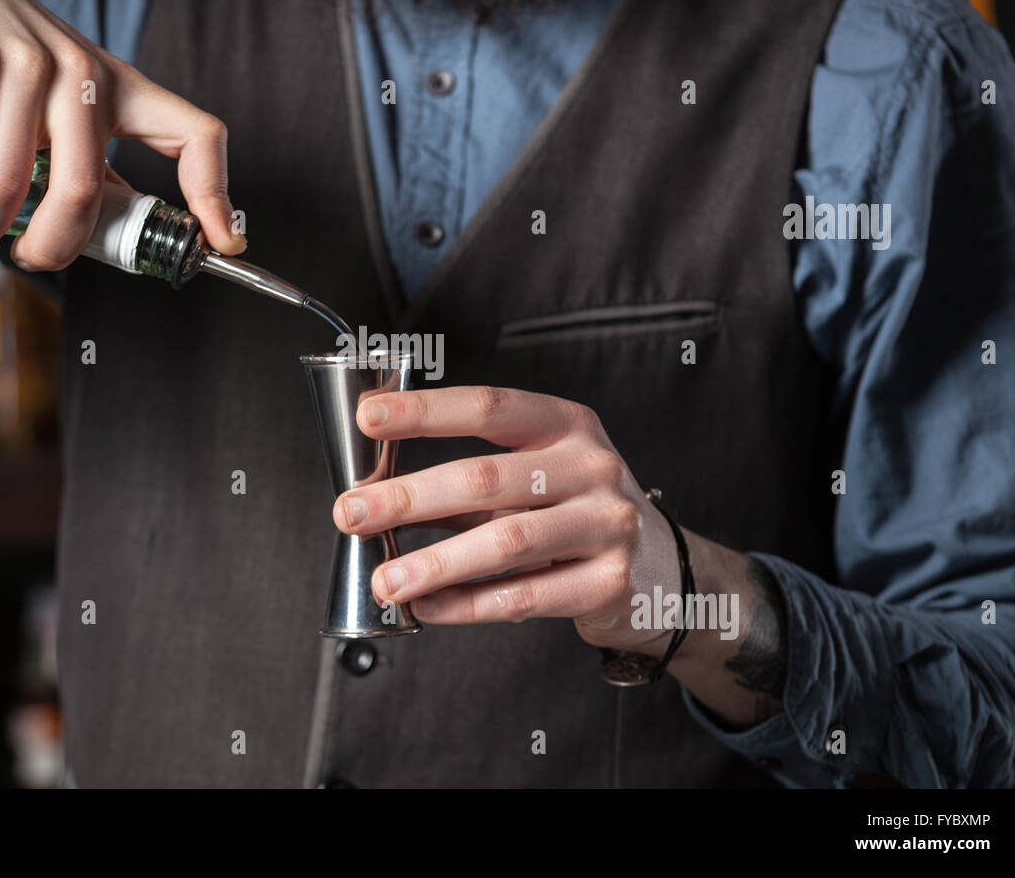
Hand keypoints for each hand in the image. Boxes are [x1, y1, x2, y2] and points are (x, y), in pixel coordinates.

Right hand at [0, 0, 243, 274]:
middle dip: (54, 247)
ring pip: (14, 181)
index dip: (215, 194)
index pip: (196, 134)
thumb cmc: (7, 59)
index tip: (224, 242)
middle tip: (30, 262)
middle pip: (85, 189)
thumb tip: (111, 234)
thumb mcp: (66, 105)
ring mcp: (29, 61)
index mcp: (123, 90)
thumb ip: (89, 161)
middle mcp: (85, 74)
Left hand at [332, 386, 681, 650]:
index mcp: (567, 424)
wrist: (662, 571)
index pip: (490, 407)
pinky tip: (430, 607)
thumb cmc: (577, 510)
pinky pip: (524, 597)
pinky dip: (468, 605)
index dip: (426, 411)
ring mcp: (607, 524)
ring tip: (386, 578)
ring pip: (504, 542)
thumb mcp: (538, 474)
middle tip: (351, 513)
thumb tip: (378, 491)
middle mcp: (592, 466)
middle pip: (486, 477)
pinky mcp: (608, 583)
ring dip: (433, 562)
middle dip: (408, 497)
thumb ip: (471, 478)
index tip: (370, 418)